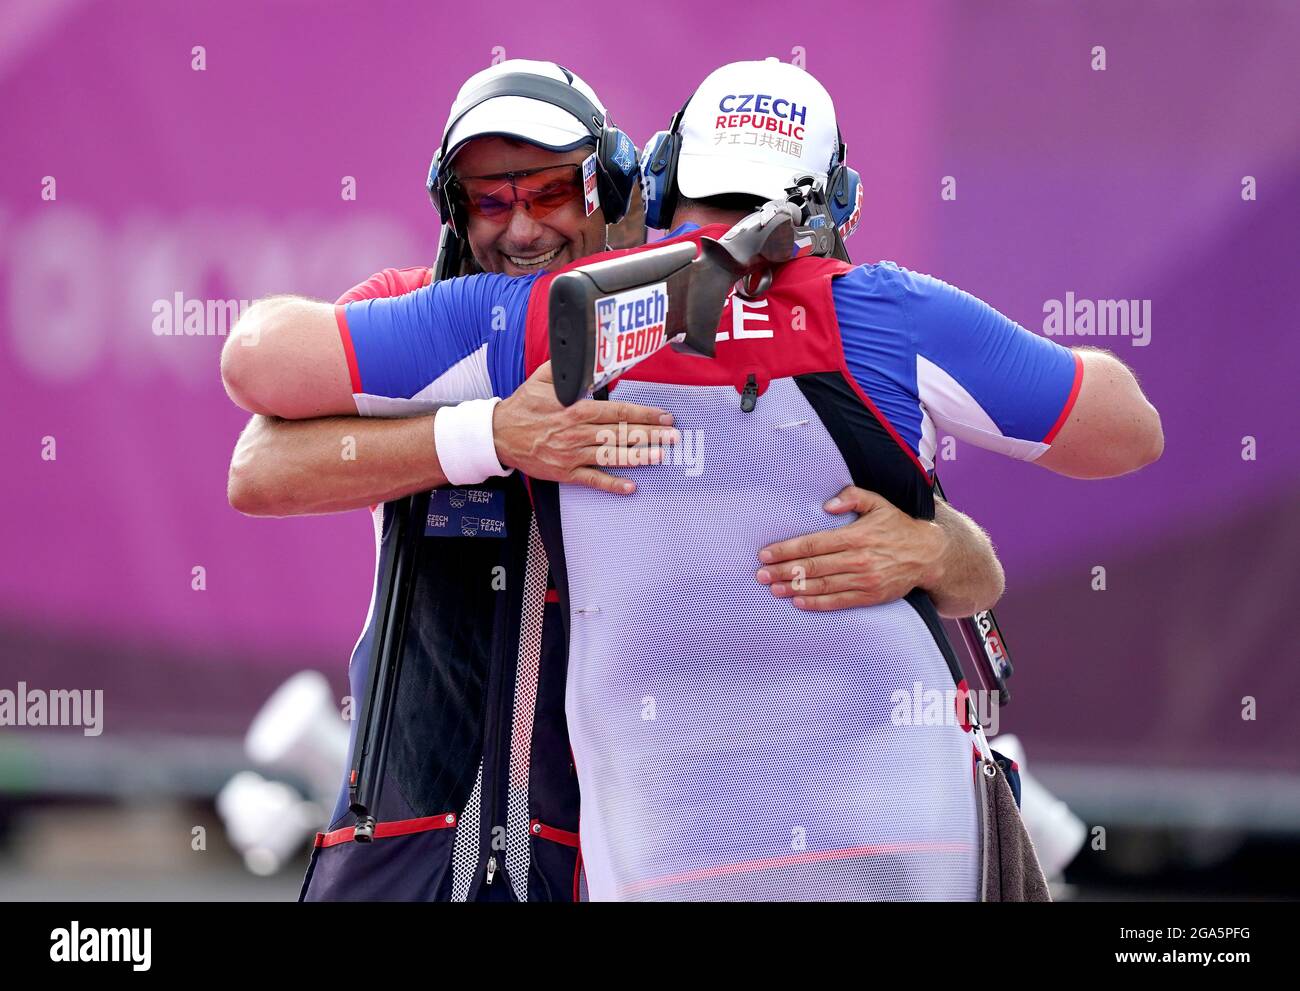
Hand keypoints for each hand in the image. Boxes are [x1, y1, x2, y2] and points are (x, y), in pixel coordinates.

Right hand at [493, 361, 677, 494]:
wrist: (499, 435)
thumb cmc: (523, 405)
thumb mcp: (542, 378)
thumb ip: (567, 366)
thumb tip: (585, 351)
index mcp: (575, 409)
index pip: (617, 411)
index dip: (644, 414)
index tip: (663, 416)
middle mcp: (576, 433)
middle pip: (620, 434)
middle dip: (650, 435)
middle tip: (673, 437)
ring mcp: (571, 454)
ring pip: (611, 456)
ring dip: (638, 457)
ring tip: (660, 456)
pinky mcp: (565, 472)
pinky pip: (592, 480)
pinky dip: (612, 485)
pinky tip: (631, 487)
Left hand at [755, 485, 946, 610]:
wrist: (929, 555)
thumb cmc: (897, 526)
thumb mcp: (878, 503)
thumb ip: (852, 496)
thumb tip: (827, 504)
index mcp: (856, 536)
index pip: (814, 544)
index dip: (787, 550)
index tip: (766, 554)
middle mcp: (858, 559)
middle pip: (813, 567)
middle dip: (784, 571)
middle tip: (761, 575)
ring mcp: (864, 580)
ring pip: (822, 586)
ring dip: (795, 588)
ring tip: (773, 589)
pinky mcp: (870, 596)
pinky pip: (838, 601)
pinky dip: (817, 603)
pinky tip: (798, 601)